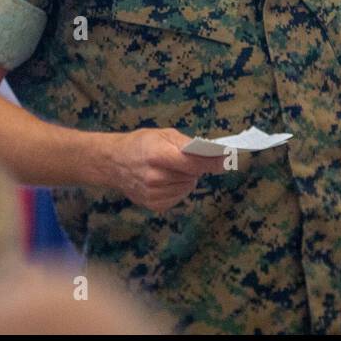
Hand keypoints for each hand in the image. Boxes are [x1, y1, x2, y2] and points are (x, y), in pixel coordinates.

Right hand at [107, 128, 227, 213]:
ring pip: (188, 187)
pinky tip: (166, 179)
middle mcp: (155, 178)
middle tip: (183, 158)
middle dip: (195, 167)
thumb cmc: (141, 143)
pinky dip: (178, 188)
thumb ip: (187, 144)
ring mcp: (154, 194)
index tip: (227, 158)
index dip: (213, 162)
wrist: (114, 163)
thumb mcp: (163, 134)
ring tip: (171, 168)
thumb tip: (214, 154)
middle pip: (192, 175)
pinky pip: (179, 196)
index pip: (194, 163)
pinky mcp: (154, 205)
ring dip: (187, 178)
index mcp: (157, 156)